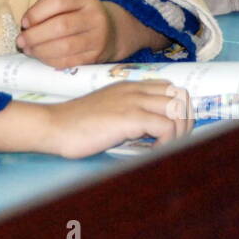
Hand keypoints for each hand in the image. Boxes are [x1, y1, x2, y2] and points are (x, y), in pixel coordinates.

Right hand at [0, 81, 192, 157]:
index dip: (178, 110)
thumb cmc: (76, 125)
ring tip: (162, 147)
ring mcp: (134, 101)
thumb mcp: (107, 111)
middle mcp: (136, 89)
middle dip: (184, 121)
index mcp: (130, 86)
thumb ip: (128, 113)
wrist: (54, 126)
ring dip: (178, 133)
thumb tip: (150, 132)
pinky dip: (166, 143)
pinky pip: (167, 127)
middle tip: (172, 141)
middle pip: (182, 96)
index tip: (171, 131)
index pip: (171, 88)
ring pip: (179, 110)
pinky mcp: (130, 117)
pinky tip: (150, 152)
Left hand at [17, 0, 115, 67]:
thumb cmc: (78, 14)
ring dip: (40, 50)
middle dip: (35, 36)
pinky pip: (68, 61)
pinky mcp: (95, 57)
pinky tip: (41, 57)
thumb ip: (46, 7)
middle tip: (21, 41)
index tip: (24, 22)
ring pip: (64, 47)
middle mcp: (95, 17)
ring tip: (28, 49)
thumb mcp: (67, 2)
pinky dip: (50, 60)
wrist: (110, 31)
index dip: (37, 12)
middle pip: (61, 26)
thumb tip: (27, 25)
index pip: (58, 1)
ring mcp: (97, 38)